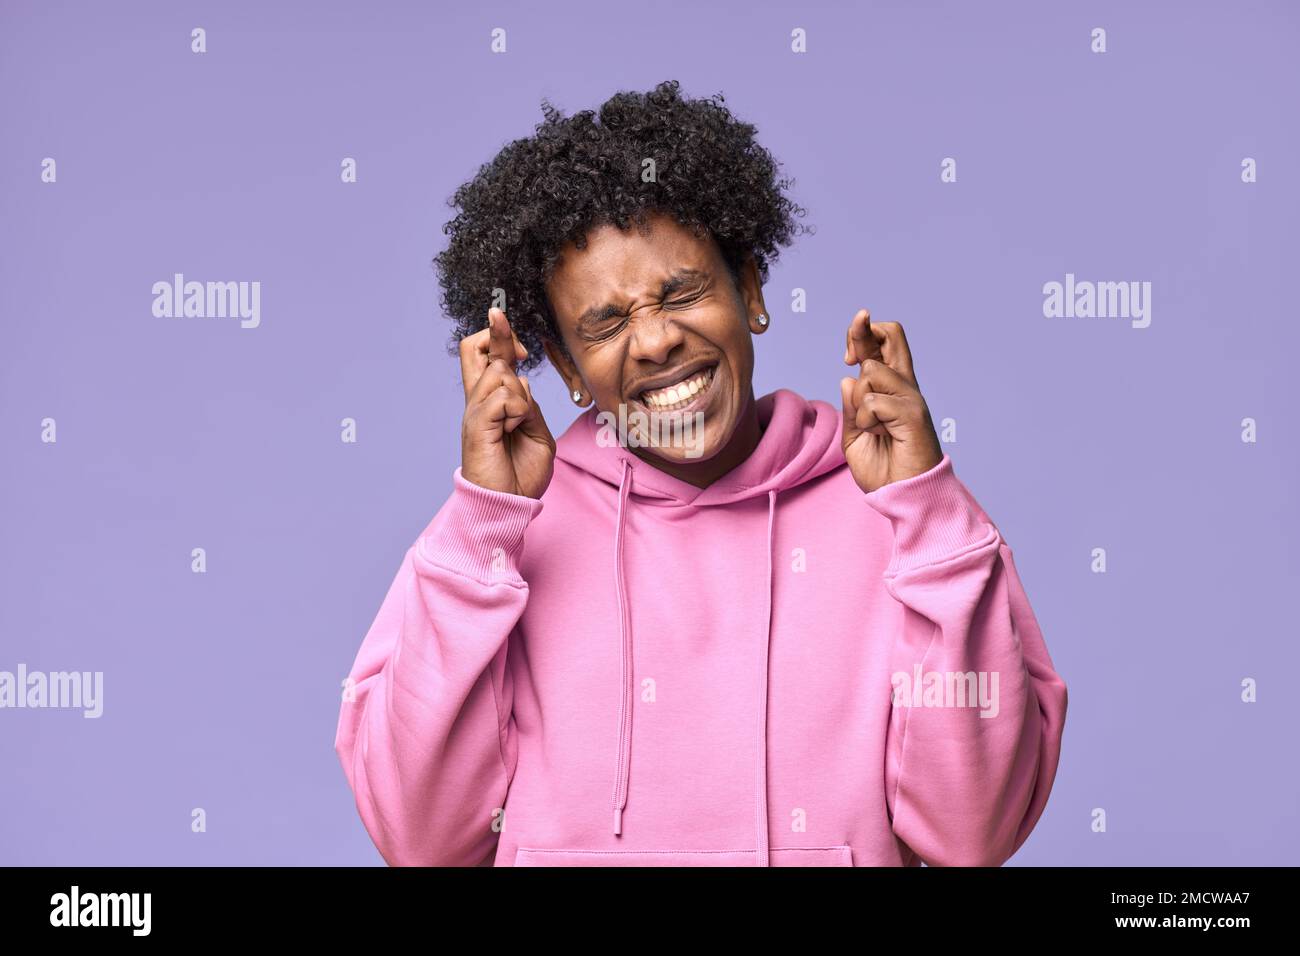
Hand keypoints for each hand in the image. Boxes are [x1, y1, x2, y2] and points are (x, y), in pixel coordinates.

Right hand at [459, 307, 555, 498]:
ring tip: (517, 423)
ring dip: (520, 394)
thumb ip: (528, 405)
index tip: (522, 347)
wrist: (510, 505)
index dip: (500, 337)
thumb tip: (521, 382)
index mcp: (490, 402)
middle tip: (522, 353)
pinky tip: (512, 430)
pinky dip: (517, 410)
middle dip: (500, 336)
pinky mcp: (476, 424)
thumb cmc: (521, 474)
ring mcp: (474, 411)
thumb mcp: (536, 431)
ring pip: (500, 372)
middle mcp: (477, 401)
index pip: (483, 354)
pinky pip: (503, 397)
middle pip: (472, 346)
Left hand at [839, 309, 942, 492]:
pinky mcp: (913, 413)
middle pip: (891, 335)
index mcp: (890, 389)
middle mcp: (904, 386)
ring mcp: (911, 397)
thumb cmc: (882, 468)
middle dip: (862, 331)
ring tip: (872, 427)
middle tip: (847, 354)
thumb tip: (848, 378)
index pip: (881, 345)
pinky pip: (873, 402)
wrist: (902, 494)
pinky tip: (879, 435)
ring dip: (860, 401)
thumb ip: (851, 407)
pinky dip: (866, 421)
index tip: (846, 355)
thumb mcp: (853, 435)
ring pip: (872, 371)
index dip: (861, 335)